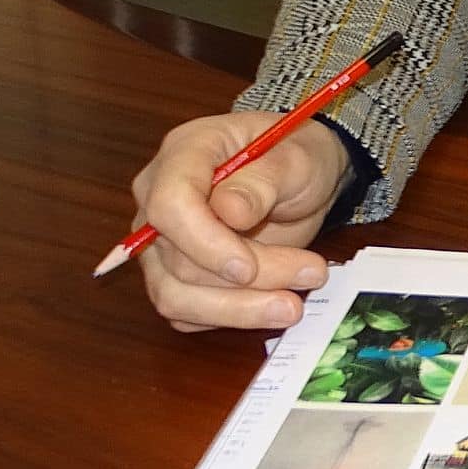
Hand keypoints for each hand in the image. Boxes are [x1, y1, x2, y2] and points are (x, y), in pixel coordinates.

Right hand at [126, 111, 348, 331]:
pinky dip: (231, 315)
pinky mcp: (172, 275)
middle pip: (178, 258)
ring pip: (175, 295)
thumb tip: (230, 212)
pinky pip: (187, 312)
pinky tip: (270, 303)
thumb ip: (262, 181)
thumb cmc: (295, 157)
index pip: (169, 204)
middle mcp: (158, 198)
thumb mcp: (295, 159)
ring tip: (293, 304)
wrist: (302, 177)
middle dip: (246, 281)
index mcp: (184, 153)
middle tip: (309, 275)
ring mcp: (160, 241)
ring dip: (238, 309)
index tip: (249, 267)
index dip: (205, 242)